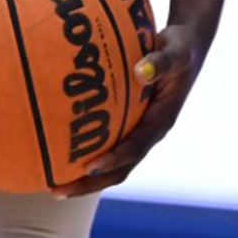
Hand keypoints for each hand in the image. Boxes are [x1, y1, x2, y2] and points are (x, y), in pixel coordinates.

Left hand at [54, 21, 205, 196]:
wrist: (187, 47)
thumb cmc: (180, 47)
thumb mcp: (176, 52)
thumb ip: (160, 62)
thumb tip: (141, 71)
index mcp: (161, 120)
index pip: (135, 148)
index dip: (114, 160)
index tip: (89, 167)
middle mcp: (149, 131)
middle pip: (120, 168)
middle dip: (90, 182)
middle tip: (56, 191)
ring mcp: (139, 129)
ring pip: (112, 161)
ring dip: (84, 175)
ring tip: (51, 182)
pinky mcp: (131, 122)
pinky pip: (107, 141)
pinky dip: (86, 148)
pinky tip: (56, 146)